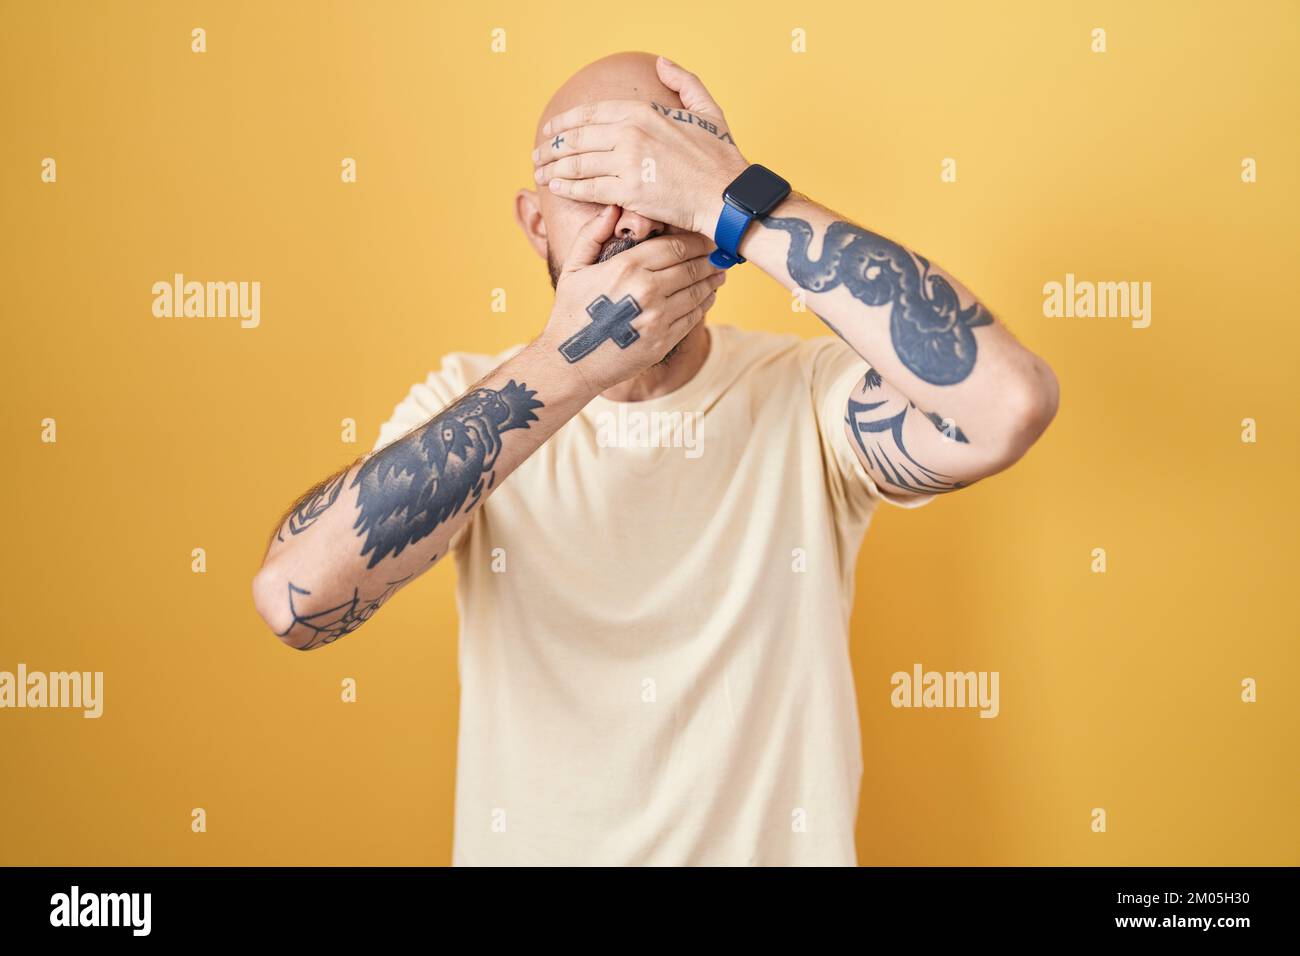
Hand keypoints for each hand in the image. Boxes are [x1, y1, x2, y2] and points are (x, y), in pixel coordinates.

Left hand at [531, 56, 747, 235]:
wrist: (727, 194)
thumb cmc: (720, 157)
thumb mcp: (707, 110)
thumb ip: (684, 82)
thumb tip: (662, 63)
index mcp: (642, 111)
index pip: (590, 114)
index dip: (564, 122)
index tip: (549, 130)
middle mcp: (629, 132)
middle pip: (576, 138)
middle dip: (551, 147)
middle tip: (537, 154)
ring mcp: (626, 162)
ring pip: (577, 163)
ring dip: (553, 168)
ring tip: (540, 173)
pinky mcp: (628, 192)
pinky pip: (587, 188)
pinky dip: (567, 187)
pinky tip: (555, 187)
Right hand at [534, 205, 725, 393]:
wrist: (571, 363)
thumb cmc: (571, 312)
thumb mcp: (573, 268)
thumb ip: (592, 234)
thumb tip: (613, 208)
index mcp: (627, 267)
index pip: (674, 246)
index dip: (695, 241)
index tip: (705, 237)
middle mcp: (647, 290)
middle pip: (691, 267)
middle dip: (708, 258)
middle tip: (719, 253)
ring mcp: (658, 317)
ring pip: (697, 291)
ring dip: (712, 280)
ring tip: (720, 273)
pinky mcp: (664, 340)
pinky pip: (693, 316)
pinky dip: (705, 303)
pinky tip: (708, 296)